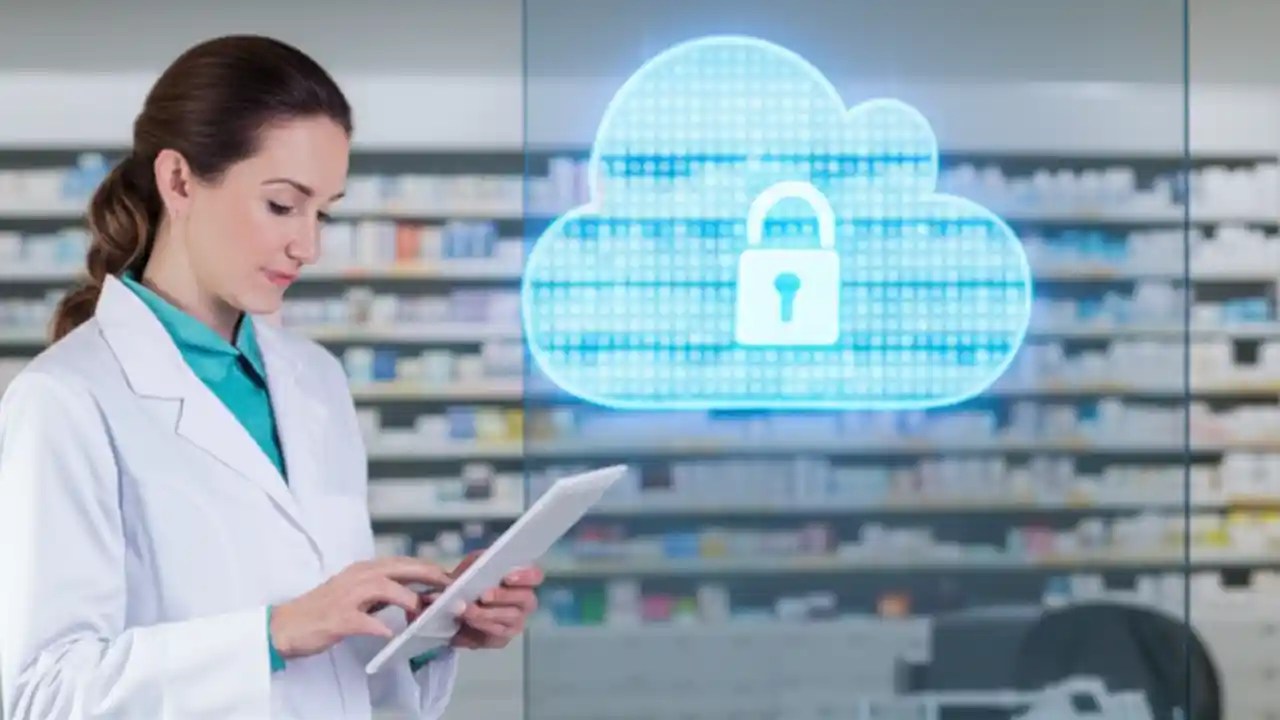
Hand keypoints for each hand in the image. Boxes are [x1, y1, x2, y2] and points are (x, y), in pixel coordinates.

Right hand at [270, 557, 451, 659]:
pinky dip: (377, 626)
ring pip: (382, 587)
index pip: (402, 563)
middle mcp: (356, 577)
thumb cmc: (325, 611)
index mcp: (363, 570)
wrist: (286, 625)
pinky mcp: (336, 618)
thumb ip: (384, 593)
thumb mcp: (358, 595)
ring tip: (421, 610)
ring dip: (405, 597)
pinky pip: (361, 620)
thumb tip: (416, 595)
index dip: (427, 568)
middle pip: (397, 568)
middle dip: (426, 575)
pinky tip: (390, 634)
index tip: (450, 576)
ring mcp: (346, 596)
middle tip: (449, 586)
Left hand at [432, 550, 543, 649]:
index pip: (535, 576)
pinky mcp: (503, 639)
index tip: (507, 578)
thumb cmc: (468, 580)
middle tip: (483, 596)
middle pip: (526, 599)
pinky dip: (482, 628)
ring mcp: (516, 622)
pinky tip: (469, 623)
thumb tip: (475, 569)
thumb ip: (477, 563)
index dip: (526, 577)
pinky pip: (498, 635)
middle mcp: (524, 601)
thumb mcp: (470, 565)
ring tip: (468, 611)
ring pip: (512, 618)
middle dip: (503, 597)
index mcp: (521, 579)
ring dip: (488, 614)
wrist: (452, 605)